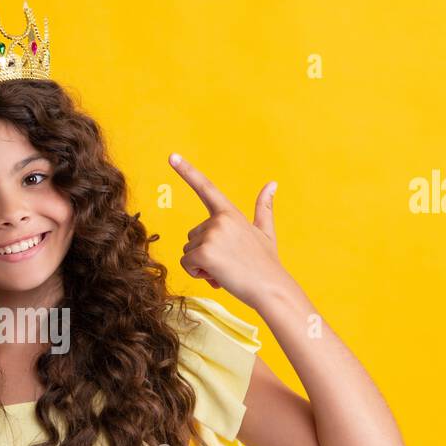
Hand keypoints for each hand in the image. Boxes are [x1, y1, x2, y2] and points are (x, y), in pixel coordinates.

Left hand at [170, 153, 288, 309]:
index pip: (206, 188)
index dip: (187, 171)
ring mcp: (211, 235)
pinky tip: (217, 276)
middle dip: (204, 252)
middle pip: (192, 236)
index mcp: (230, 212)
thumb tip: (272, 183)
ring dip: (201, 265)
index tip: (172, 156)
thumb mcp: (266, 232)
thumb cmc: (267, 263)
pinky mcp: (204, 252)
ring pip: (188, 251)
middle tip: (228, 263)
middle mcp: (219, 219)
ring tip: (225, 270)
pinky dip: (197, 274)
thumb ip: (264, 207)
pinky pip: (186, 263)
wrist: (272, 289)